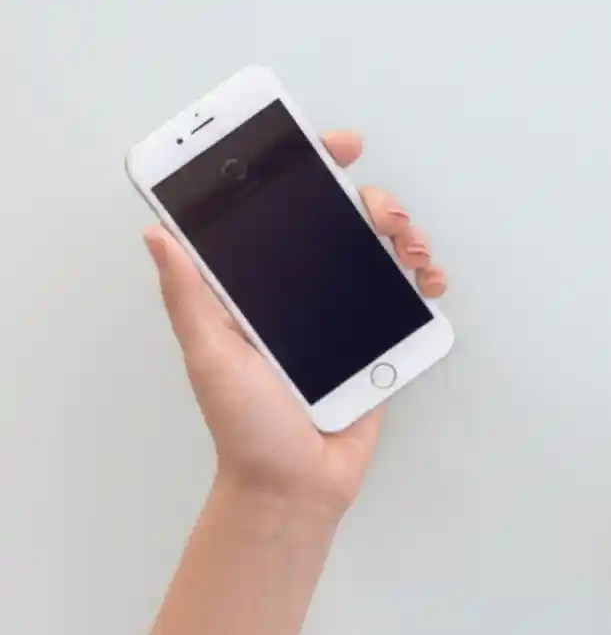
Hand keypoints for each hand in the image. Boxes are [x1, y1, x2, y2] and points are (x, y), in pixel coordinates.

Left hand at [142, 131, 447, 520]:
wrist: (297, 487)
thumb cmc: (246, 428)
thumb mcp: (211, 355)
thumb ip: (190, 296)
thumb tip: (158, 233)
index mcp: (256, 286)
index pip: (279, 211)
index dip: (305, 168)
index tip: (334, 147)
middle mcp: (300, 290)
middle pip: (342, 219)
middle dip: (371, 199)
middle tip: (380, 211)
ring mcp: (342, 313)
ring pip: (381, 249)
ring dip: (405, 232)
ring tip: (411, 246)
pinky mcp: (377, 340)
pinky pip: (406, 296)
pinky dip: (424, 277)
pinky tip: (428, 279)